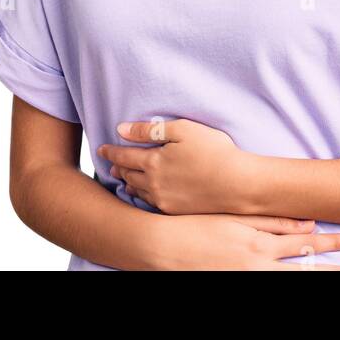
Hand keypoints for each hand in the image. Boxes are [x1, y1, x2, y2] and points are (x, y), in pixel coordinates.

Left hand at [97, 117, 267, 215]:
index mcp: (152, 162)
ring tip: (123, 179)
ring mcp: (163, 200)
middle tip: (111, 164)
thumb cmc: (214, 151)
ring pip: (137, 191)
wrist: (237, 184)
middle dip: (118, 168)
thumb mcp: (183, 130)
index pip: (123, 156)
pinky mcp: (175, 210)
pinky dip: (142, 196)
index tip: (102, 148)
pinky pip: (150, 203)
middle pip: (128, 175)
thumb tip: (122, 129)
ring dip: (128, 183)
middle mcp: (153, 184)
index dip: (111, 151)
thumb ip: (149, 130)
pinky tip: (145, 194)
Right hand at [153, 213, 339, 269]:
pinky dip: (284, 286)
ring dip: (313, 280)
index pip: (304, 245)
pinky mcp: (232, 287)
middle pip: (303, 272)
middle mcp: (256, 268)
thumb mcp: (237, 219)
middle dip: (332, 271)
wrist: (162, 249)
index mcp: (259, 246)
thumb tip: (307, 223)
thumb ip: (273, 222)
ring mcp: (245, 281)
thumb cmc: (198, 228)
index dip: (330, 244)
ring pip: (288, 283)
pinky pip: (265, 291)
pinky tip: (301, 286)